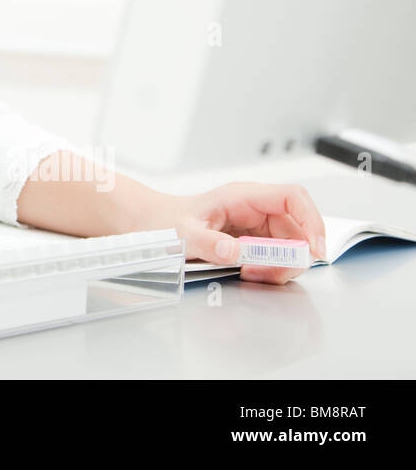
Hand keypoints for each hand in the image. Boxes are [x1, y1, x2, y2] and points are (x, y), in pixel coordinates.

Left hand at [146, 183, 327, 284]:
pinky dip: (269, 269)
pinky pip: (275, 255)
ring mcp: (256, 224)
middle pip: (297, 229)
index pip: (293, 197)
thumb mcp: (183, 234)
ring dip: (279, 265)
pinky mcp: (253, 240)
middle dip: (291, 256)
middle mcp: (255, 207)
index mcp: (242, 196)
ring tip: (250, 274)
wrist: (154, 225)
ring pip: (289, 246)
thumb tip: (235, 251)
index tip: (315, 250)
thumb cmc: (166, 222)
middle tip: (268, 274)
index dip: (312, 221)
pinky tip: (248, 273)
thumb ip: (209, 243)